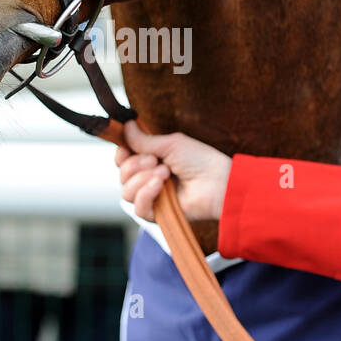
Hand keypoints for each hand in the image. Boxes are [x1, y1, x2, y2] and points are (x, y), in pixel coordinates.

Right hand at [115, 121, 231, 223]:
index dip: (121, 154)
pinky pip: (138, 208)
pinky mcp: (158, 214)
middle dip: (135, 164)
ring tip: (165, 173)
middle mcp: (148, 179)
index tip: (127, 148)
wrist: (218, 182)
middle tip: (156, 160)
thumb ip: (144, 139)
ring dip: (142, 179)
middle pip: (122, 175)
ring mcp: (152, 197)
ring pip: (126, 192)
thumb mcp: (170, 144)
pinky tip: (160, 186)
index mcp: (151, 161)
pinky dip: (145, 194)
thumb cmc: (200, 161)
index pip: (123, 160)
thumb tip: (126, 125)